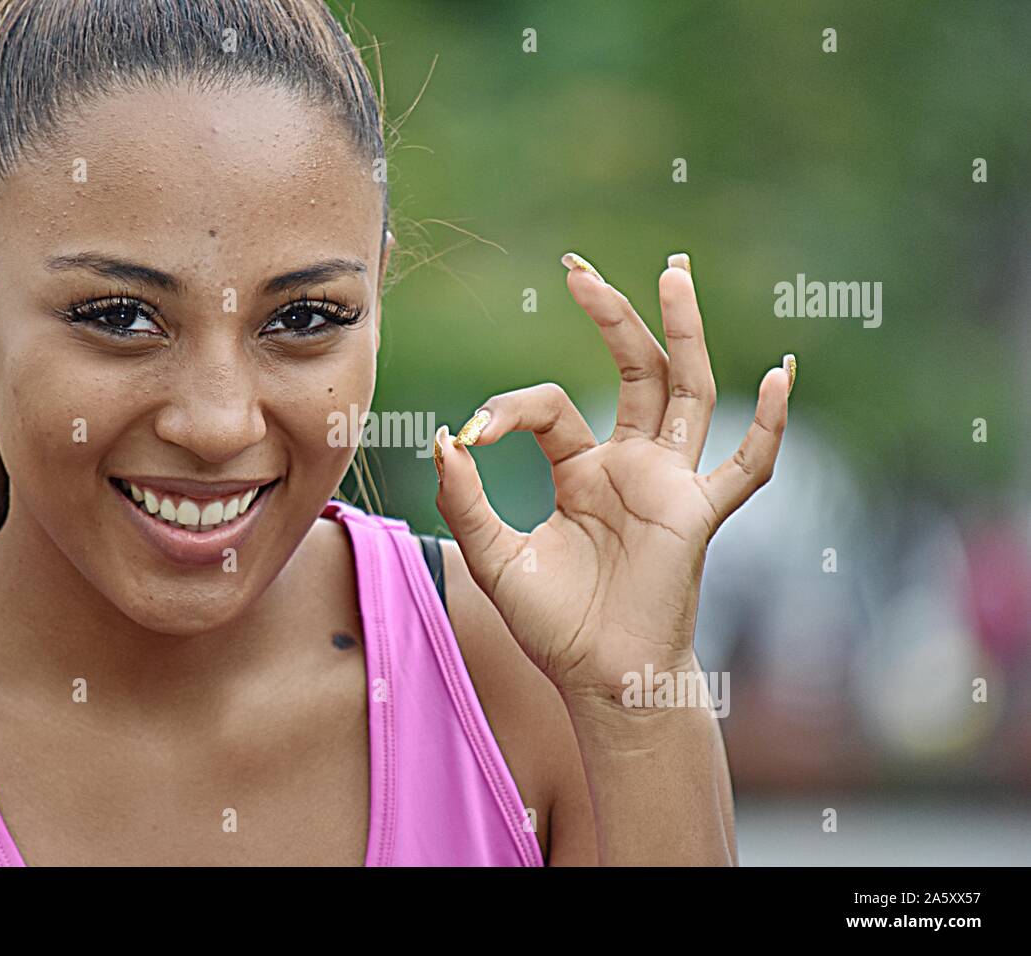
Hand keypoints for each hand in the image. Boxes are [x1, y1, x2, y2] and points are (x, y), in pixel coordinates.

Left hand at [433, 253, 793, 703]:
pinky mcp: (696, 514)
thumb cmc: (554, 624)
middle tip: (579, 268)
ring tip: (673, 273)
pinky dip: (769, 425)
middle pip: (631, 371)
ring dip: (683, 333)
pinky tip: (781, 374)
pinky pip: (745, 468)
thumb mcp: (494, 557)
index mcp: (582, 469)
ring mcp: (669, 484)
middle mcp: (630, 465)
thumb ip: (466, 501)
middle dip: (610, 316)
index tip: (471, 432)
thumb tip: (443, 438)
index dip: (508, 408)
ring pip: (685, 392)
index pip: (550, 406)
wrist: (601, 679)